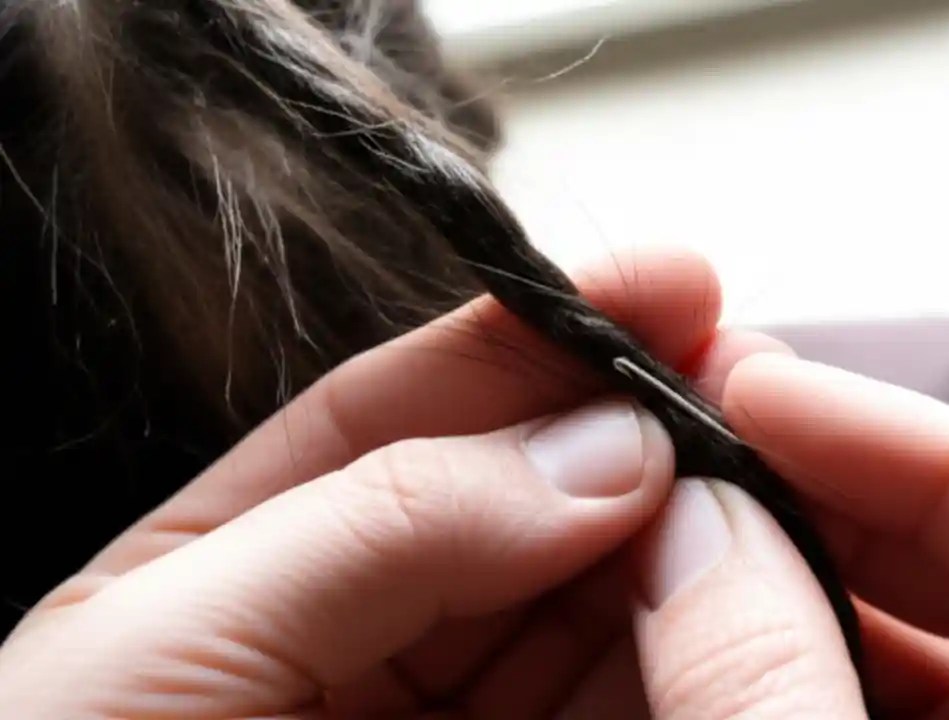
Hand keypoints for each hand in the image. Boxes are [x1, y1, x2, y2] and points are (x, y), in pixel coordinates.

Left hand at [0, 249, 740, 718]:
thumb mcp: (172, 647)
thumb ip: (379, 527)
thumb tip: (595, 447)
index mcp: (250, 555)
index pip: (409, 415)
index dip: (539, 339)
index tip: (667, 285)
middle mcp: (361, 624)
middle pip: (524, 492)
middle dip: (631, 431)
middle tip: (741, 385)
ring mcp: (449, 715)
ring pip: (589, 591)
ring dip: (678, 530)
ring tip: (758, 480)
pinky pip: (617, 699)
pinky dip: (686, 646)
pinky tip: (731, 595)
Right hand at [631, 352, 948, 717]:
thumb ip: (773, 694)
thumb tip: (689, 534)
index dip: (928, 447)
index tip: (766, 397)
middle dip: (846, 497)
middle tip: (704, 442)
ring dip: (810, 577)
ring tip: (687, 528)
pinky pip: (914, 704)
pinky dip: (809, 661)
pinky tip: (714, 632)